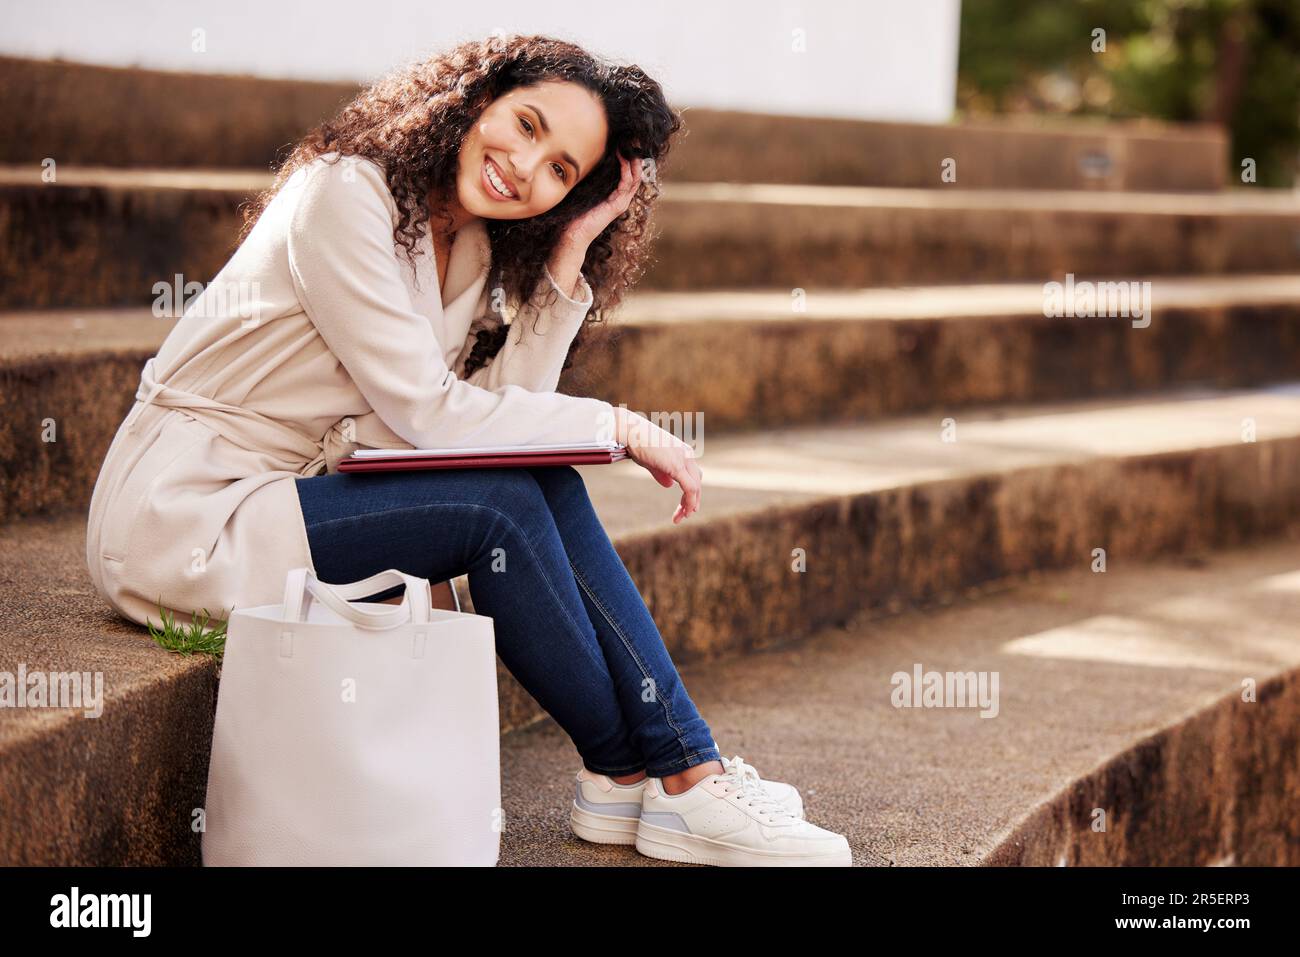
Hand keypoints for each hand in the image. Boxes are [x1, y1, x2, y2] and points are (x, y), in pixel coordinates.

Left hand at [560, 150, 642, 249]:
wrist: (574, 235)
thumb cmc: (575, 215)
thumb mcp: (585, 193)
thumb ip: (590, 181)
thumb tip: (585, 162)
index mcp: (616, 198)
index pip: (630, 177)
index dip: (630, 161)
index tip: (625, 145)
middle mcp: (622, 201)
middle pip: (636, 176)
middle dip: (636, 159)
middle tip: (633, 142)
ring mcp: (621, 204)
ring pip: (635, 179)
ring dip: (632, 161)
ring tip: (628, 146)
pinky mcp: (617, 206)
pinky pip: (626, 183)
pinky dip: (625, 169)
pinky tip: (621, 157)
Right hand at [616, 408, 701, 524]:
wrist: (630, 431)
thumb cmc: (638, 443)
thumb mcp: (653, 461)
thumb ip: (662, 473)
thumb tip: (670, 486)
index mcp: (683, 452)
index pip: (693, 476)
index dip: (691, 494)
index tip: (683, 508)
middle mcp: (688, 454)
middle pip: (697, 483)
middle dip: (692, 501)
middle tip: (683, 516)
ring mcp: (684, 459)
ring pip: (695, 488)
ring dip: (690, 505)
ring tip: (682, 517)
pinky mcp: (677, 466)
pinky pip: (690, 488)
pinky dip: (690, 502)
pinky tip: (686, 512)